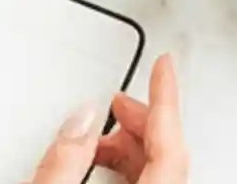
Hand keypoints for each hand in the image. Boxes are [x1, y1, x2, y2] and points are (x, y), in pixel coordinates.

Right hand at [28, 54, 187, 183]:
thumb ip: (66, 155)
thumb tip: (80, 118)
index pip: (170, 137)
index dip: (164, 94)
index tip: (164, 65)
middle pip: (166, 149)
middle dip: (138, 118)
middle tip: (116, 100)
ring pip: (156, 165)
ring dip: (126, 142)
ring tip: (94, 135)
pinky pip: (147, 180)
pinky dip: (124, 163)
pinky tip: (95, 160)